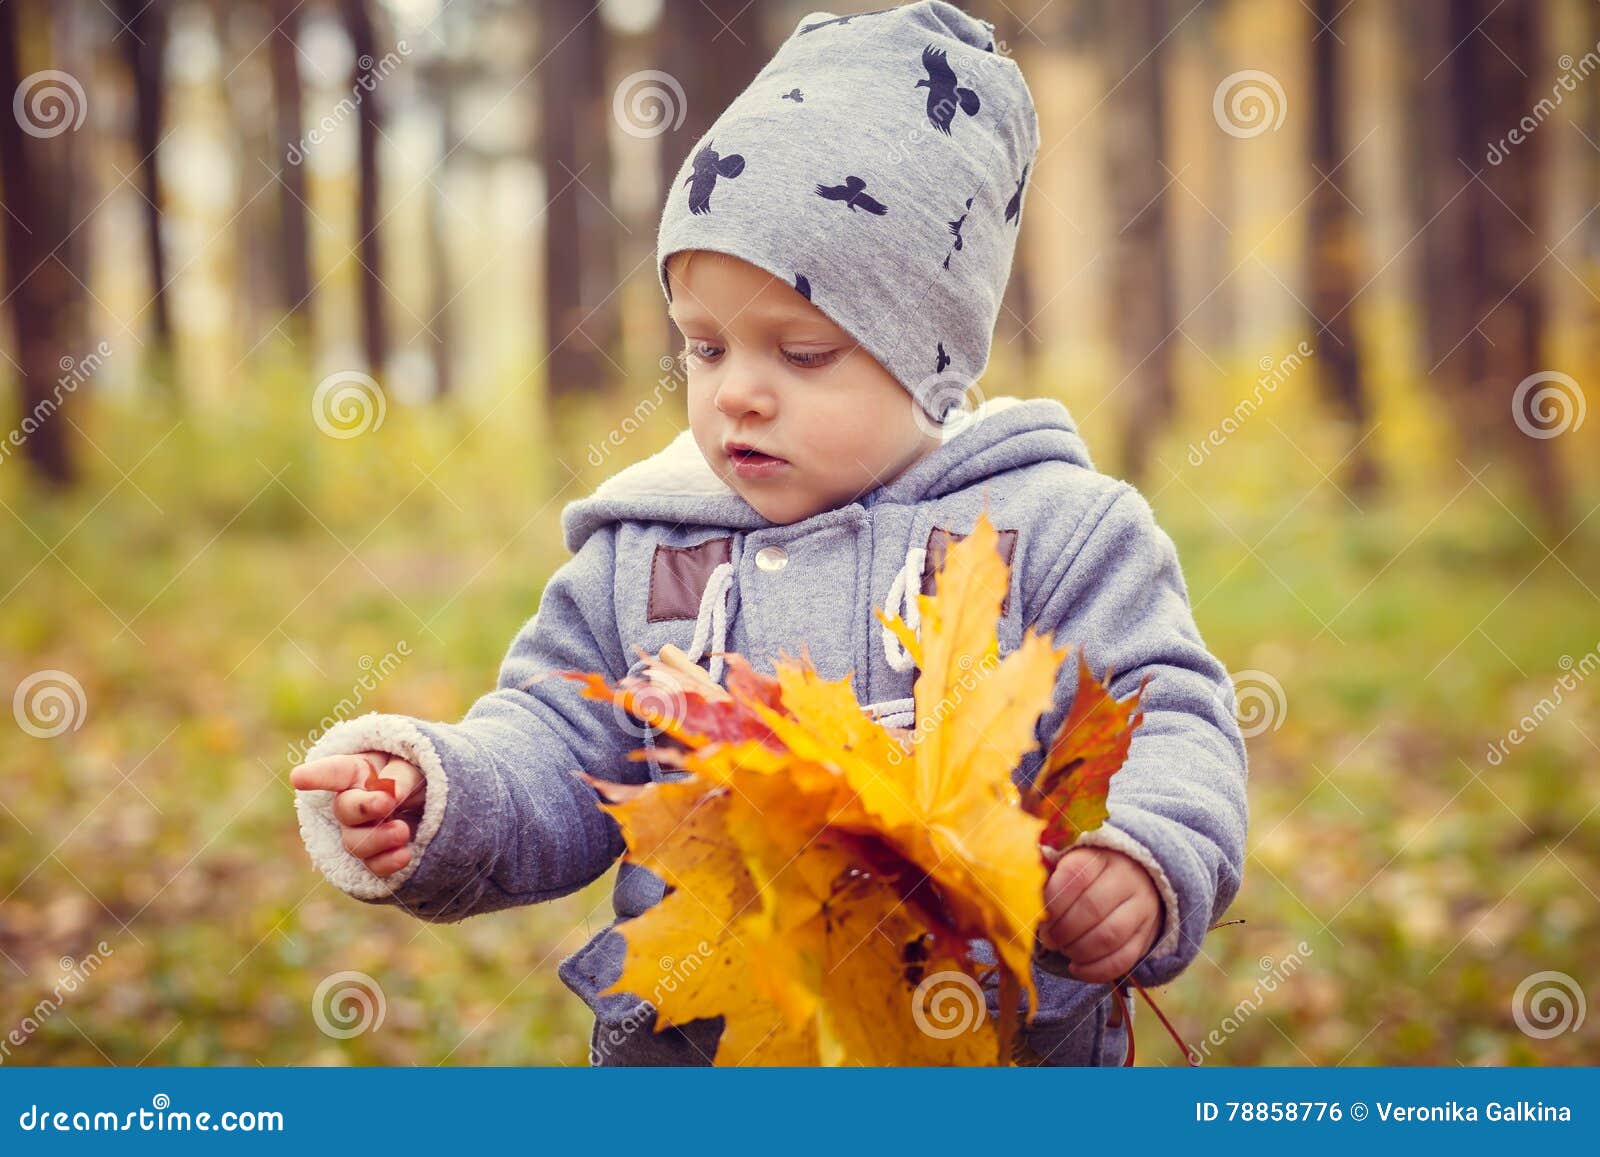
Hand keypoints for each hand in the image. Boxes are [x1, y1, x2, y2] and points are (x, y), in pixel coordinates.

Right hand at [291, 752, 425, 877]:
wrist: (433, 807)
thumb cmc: (418, 778)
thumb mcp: (415, 767)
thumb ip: (401, 777)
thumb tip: (390, 793)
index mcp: (359, 772)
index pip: (335, 772)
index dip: (317, 775)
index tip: (298, 778)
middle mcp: (353, 802)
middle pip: (344, 809)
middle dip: (363, 807)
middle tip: (386, 803)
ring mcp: (361, 831)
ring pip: (354, 842)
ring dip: (379, 838)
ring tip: (403, 831)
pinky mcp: (375, 857)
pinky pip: (372, 866)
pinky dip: (387, 863)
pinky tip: (404, 856)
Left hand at [1039, 846, 1160, 983]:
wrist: (1138, 879)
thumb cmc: (1090, 873)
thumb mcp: (1070, 863)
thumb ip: (1048, 877)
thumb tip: (1021, 896)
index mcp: (1100, 857)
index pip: (1075, 876)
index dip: (1053, 900)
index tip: (1040, 915)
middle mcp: (1125, 879)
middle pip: (1092, 908)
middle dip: (1062, 930)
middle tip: (1048, 938)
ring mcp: (1140, 908)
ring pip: (1110, 936)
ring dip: (1078, 950)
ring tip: (1063, 950)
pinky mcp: (1147, 936)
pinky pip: (1123, 959)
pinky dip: (1095, 970)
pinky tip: (1076, 968)